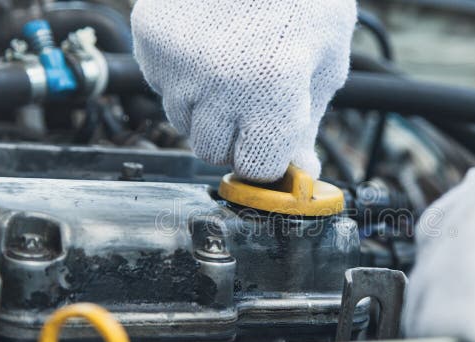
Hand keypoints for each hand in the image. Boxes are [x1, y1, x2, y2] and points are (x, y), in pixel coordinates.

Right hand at [131, 0, 356, 181]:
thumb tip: (301, 170)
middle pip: (211, 151)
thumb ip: (308, 123)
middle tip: (250, 96)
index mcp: (273, 88)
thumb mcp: (325, 60)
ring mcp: (178, 60)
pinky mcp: (150, 38)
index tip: (269, 140)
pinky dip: (180, 75)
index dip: (266, 155)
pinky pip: (160, 85)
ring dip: (203, 107)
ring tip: (229, 62)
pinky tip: (205, 43)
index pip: (256, 167)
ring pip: (180, 121)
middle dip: (233, 135)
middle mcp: (220, 81)